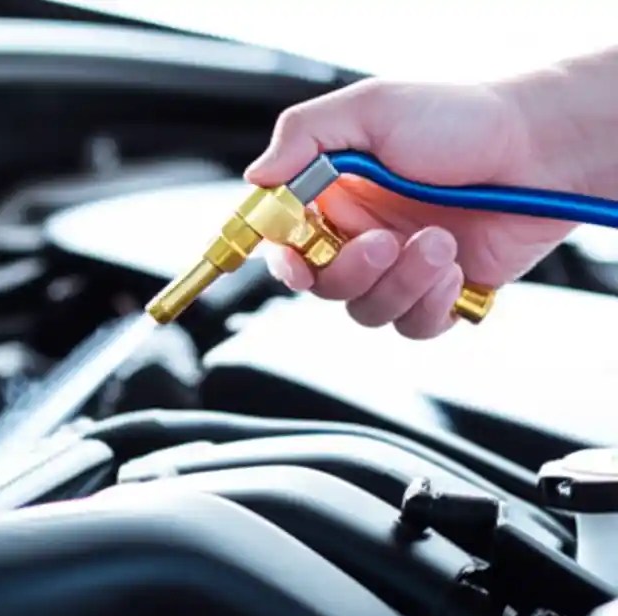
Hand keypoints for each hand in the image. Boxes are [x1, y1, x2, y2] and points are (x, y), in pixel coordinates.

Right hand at [246, 78, 576, 338]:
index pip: (285, 241)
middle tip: (383, 242)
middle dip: (349, 272)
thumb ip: (303, 136)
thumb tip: (256, 176)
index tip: (295, 261)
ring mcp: (400, 266)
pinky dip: (429, 305)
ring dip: (400, 283)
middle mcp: (362, 233)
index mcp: (335, 193)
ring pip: (367, 310)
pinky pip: (413, 325)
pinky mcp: (439, 292)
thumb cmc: (464, 120)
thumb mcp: (371, 108)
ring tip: (439, 243)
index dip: (283, 258)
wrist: (542, 150)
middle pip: (322, 285)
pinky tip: (455, 267)